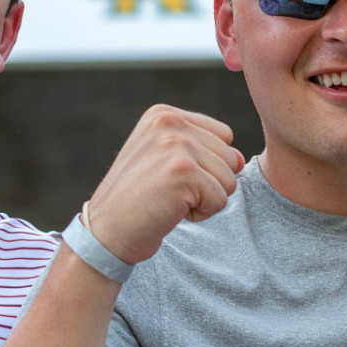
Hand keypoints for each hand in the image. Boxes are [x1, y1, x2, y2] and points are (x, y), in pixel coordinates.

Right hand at [85, 105, 244, 264]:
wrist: (105, 232)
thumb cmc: (137, 199)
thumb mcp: (164, 160)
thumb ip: (204, 151)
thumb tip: (241, 160)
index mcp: (164, 113)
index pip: (224, 136)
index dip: (206, 165)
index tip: (169, 175)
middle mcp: (170, 122)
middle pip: (230, 158)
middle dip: (207, 183)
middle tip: (167, 190)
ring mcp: (177, 145)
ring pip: (229, 180)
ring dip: (203, 199)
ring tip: (168, 199)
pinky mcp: (184, 173)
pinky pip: (220, 200)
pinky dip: (199, 214)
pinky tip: (169, 210)